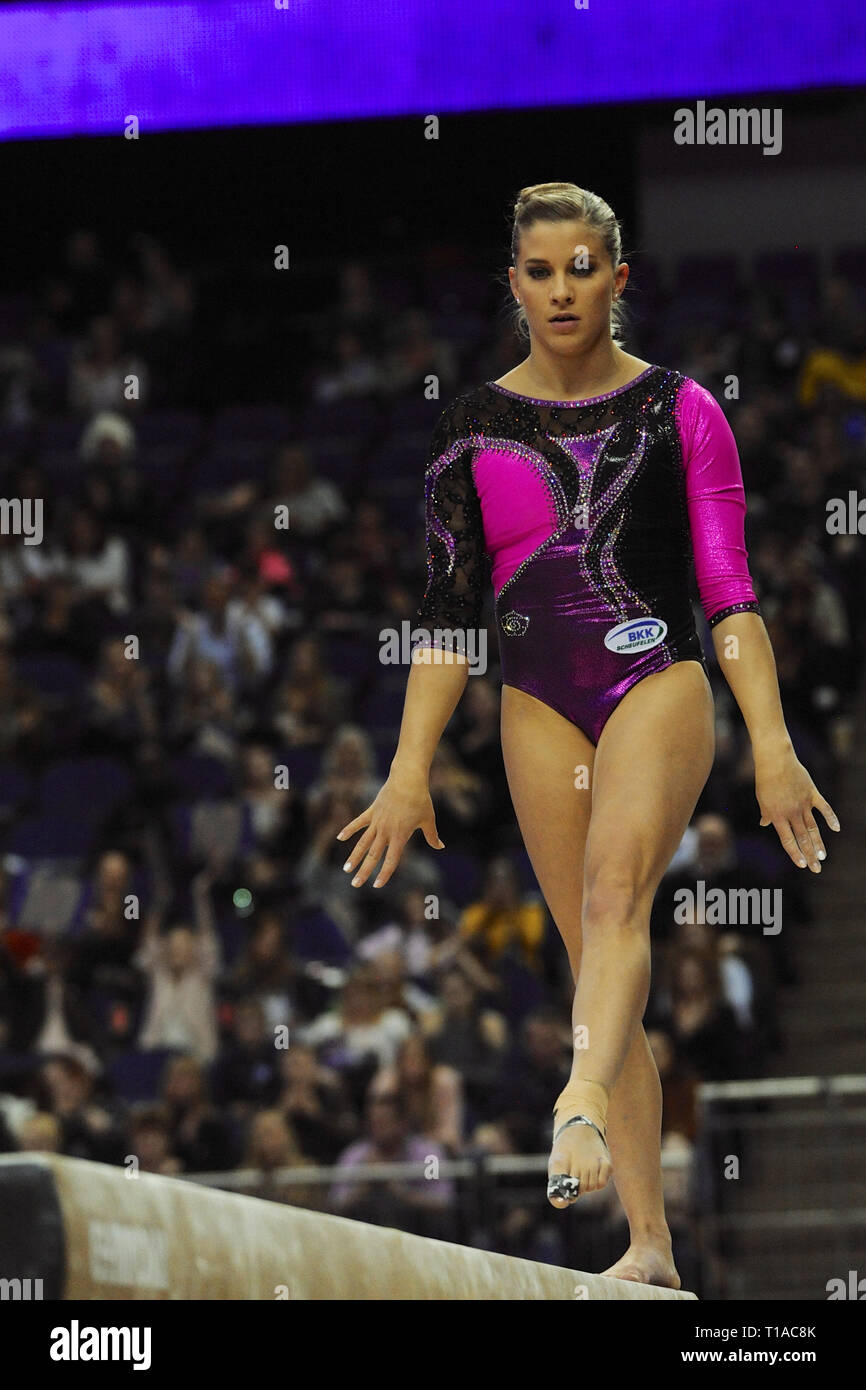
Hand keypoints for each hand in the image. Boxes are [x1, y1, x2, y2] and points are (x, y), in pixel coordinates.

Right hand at [335, 770, 443, 888]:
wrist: (407, 779)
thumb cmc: (420, 800)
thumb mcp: (429, 820)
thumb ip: (432, 836)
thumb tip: (441, 846)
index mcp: (400, 836)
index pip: (391, 860)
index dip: (384, 874)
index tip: (377, 885)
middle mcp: (386, 831)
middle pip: (373, 855)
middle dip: (364, 871)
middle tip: (354, 885)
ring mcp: (377, 821)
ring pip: (363, 843)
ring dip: (354, 856)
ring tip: (346, 869)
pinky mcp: (372, 811)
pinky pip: (358, 822)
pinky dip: (349, 830)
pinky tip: (339, 838)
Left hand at [755, 748, 839, 871]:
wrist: (775, 760)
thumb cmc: (765, 780)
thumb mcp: (761, 799)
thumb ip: (766, 814)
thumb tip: (764, 824)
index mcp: (777, 816)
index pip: (788, 840)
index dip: (795, 853)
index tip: (802, 865)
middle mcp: (792, 813)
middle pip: (803, 838)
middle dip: (809, 855)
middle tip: (817, 869)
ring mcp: (803, 804)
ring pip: (814, 828)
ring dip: (819, 843)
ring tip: (823, 856)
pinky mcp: (812, 793)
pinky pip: (824, 808)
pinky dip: (831, 818)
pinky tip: (836, 829)